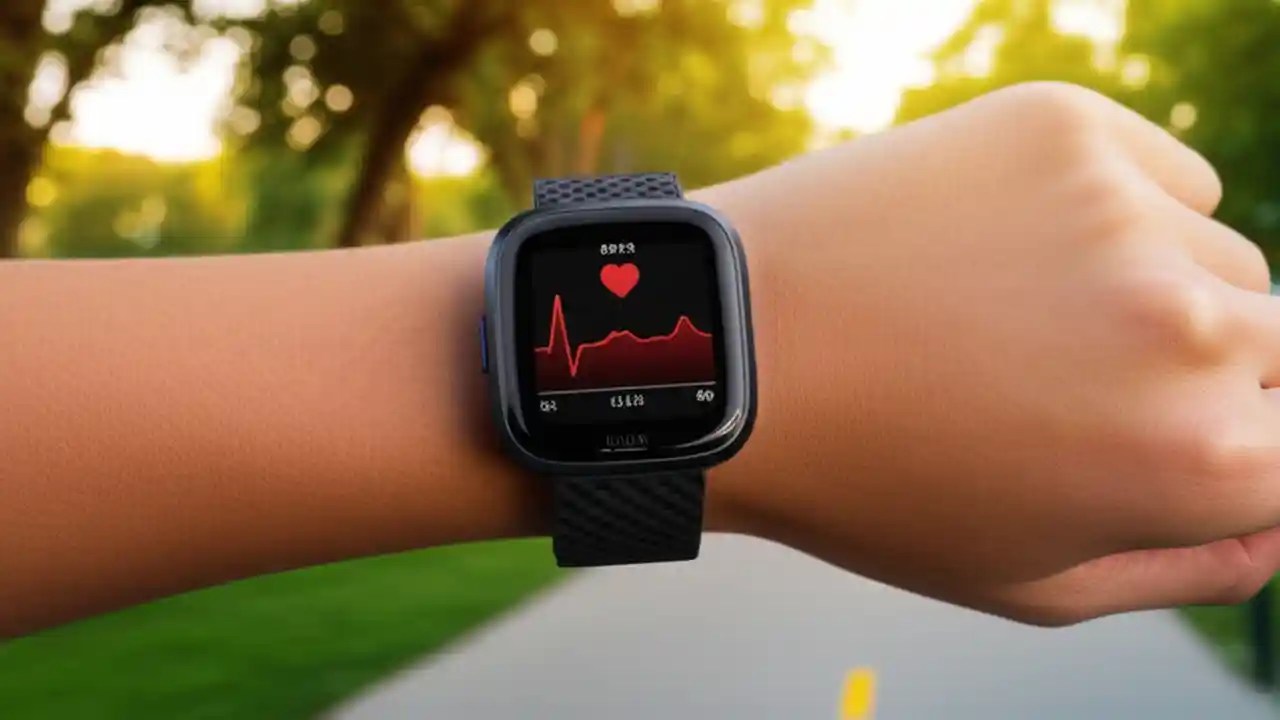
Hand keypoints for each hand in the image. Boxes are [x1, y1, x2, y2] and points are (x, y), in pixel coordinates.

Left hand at [709, 82, 1279, 624]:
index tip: (1126, 439)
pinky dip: (1115, 211)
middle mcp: (1194, 331)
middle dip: (1191, 380)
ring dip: (1155, 292)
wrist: (733, 351)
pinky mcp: (1071, 127)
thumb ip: (1192, 563)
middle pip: (1272, 353)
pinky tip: (1010, 245)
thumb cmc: (870, 482)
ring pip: (1220, 262)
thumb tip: (1276, 521)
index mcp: (1203, 464)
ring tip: (1016, 316)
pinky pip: (1163, 177)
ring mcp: (1131, 215)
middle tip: (1054, 382)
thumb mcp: (1030, 581)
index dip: (1209, 454)